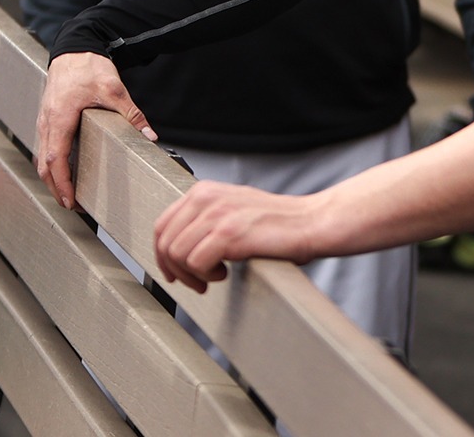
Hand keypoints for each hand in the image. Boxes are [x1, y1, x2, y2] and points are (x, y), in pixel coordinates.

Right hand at [35, 51, 155, 209]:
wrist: (75, 47)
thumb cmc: (87, 65)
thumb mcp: (114, 89)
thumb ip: (131, 115)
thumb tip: (148, 136)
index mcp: (60, 117)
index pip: (55, 159)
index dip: (61, 183)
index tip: (70, 200)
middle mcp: (47, 121)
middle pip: (44, 164)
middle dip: (55, 187)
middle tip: (70, 205)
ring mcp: (44, 119)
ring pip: (42, 156)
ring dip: (52, 176)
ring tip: (68, 193)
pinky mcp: (48, 117)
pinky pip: (45, 146)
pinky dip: (51, 162)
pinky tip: (64, 169)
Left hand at [153, 181, 317, 292]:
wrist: (311, 222)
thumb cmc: (278, 223)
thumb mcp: (233, 210)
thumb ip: (205, 220)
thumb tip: (178, 247)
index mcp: (204, 191)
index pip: (162, 225)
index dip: (162, 256)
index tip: (174, 272)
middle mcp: (207, 198)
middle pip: (165, 242)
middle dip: (176, 270)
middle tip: (197, 282)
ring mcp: (218, 214)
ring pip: (177, 254)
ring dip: (193, 274)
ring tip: (216, 275)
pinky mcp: (229, 233)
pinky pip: (196, 262)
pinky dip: (207, 275)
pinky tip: (226, 273)